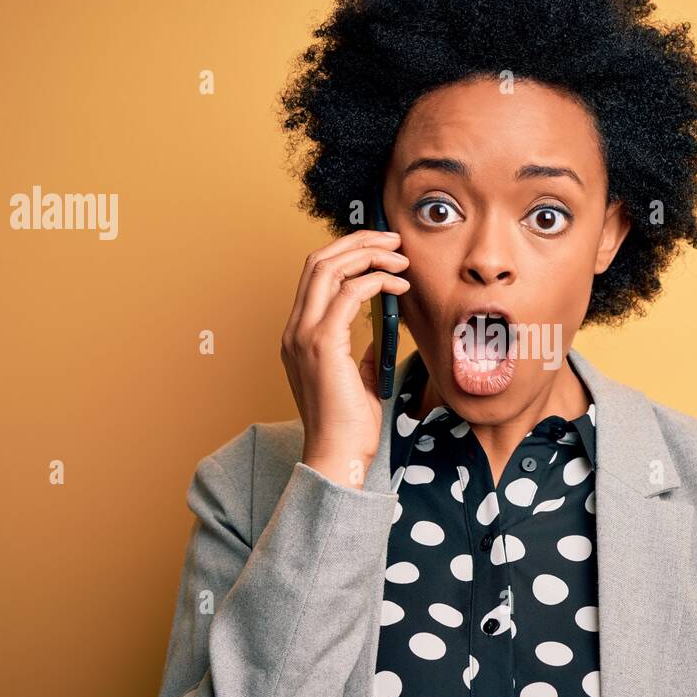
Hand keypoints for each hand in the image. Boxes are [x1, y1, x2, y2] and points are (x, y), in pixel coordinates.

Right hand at [280, 229, 409, 488]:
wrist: (339, 456)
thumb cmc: (349, 426)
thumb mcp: (358, 380)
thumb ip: (363, 353)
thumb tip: (381, 335)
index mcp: (300, 335)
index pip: (316, 275)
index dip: (348, 252)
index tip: (382, 250)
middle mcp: (295, 329)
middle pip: (318, 260)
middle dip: (358, 242)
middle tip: (394, 240)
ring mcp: (304, 335)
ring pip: (328, 268)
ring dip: (369, 255)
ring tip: (401, 259)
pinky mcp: (321, 344)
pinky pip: (347, 293)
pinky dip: (375, 280)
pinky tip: (399, 287)